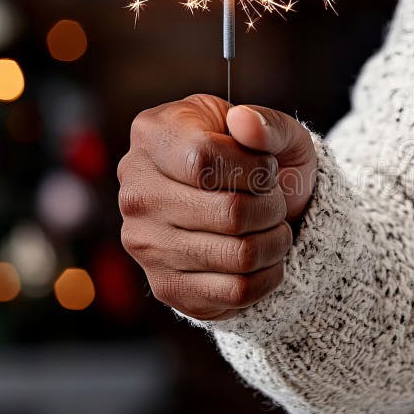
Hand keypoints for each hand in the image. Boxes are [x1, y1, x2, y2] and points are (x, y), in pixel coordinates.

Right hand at [117, 94, 316, 320]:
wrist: (248, 207)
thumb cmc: (260, 162)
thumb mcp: (275, 133)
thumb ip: (268, 124)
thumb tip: (245, 121)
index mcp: (154, 136)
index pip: (205, 159)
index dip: (255, 169)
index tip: (268, 169)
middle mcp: (137, 191)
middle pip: (229, 213)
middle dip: (273, 207)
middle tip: (276, 202)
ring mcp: (146, 243)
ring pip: (239, 255)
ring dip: (275, 242)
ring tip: (274, 227)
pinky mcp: (166, 286)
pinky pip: (236, 292)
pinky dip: (268, 275)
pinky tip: (266, 257)